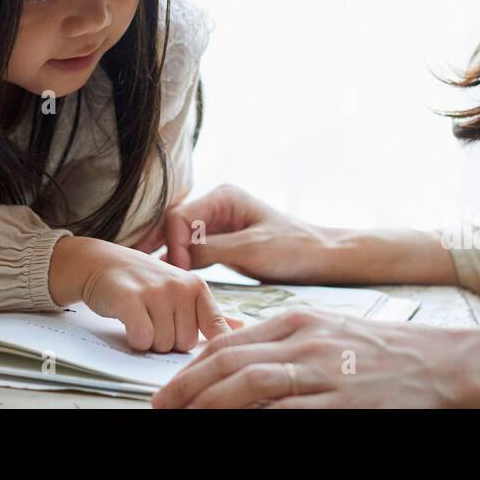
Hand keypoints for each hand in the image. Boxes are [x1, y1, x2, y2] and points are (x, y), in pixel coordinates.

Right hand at [49, 237, 240, 352]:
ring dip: (148, 340)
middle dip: (167, 341)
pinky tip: (129, 323)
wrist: (101, 262)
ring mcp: (156, 291)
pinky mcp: (131, 299)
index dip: (208, 349)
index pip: (216, 331)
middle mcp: (181, 287)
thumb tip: (239, 327)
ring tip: (140, 317)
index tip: (203, 358)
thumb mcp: (179, 289)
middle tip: (153, 320)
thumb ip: (208, 312)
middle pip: (185, 344)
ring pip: (163, 345)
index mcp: (197, 287)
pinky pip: (142, 339)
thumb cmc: (143, 280)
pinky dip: (134, 339)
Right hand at [143, 184, 338, 282]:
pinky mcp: (221, 243)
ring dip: (172, 258)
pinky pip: (193, 251)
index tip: (182, 271)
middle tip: (158, 277)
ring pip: (181, 239)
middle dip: (165, 249)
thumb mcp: (251, 249)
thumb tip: (176, 259)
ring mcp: (217, 224)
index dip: (173, 242)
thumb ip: (211, 249)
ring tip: (163, 283)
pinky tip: (176, 282)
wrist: (321, 258)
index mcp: (224, 197)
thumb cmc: (293, 248)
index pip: (180, 215)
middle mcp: (217, 206)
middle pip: (175, 225)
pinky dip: (184, 264)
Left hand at [151, 308, 459, 407]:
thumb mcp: (325, 330)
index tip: (169, 390)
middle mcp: (305, 342)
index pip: (228, 344)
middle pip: (230, 364)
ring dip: (211, 406)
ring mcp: (324, 373)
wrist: (439, 363)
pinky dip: (257, 423)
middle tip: (161, 408)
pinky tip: (236, 430)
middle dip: (188, 390)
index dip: (191, 369)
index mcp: (296, 321)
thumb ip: (281, 343)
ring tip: (186, 420)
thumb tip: (232, 358)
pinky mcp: (342, 404)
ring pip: (253, 388)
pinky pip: (288, 415)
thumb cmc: (381, 350)